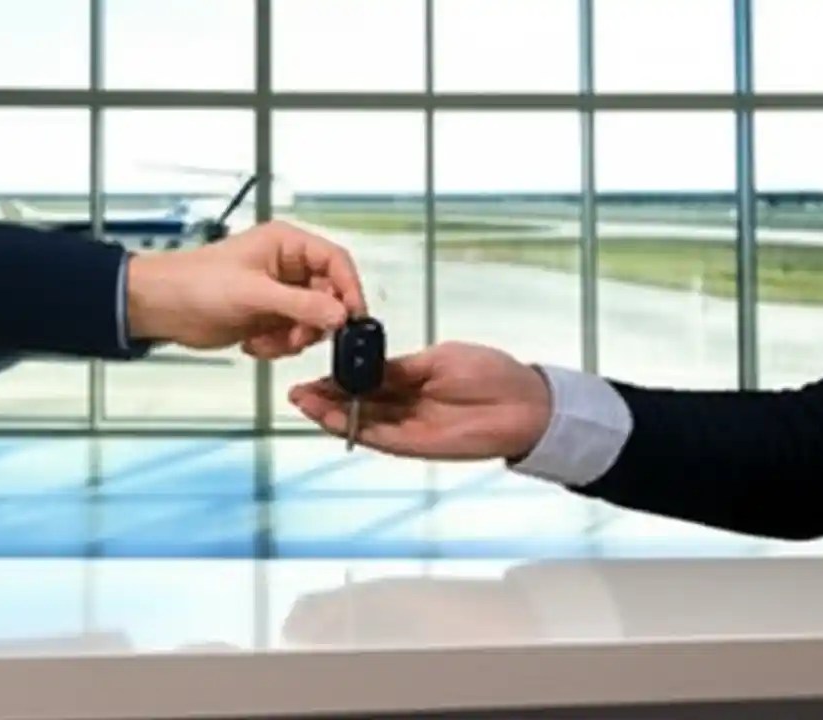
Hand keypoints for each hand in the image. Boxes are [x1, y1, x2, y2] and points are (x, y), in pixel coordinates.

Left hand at [126, 221, 365, 357]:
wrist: (162, 307)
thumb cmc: (195, 282)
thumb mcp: (254, 293)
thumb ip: (301, 304)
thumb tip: (340, 314)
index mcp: (286, 245)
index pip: (336, 262)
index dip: (349, 289)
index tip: (352, 317)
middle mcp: (287, 267)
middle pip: (328, 297)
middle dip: (314, 322)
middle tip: (297, 336)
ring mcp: (278, 294)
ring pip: (312, 322)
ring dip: (293, 339)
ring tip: (266, 340)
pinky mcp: (268, 317)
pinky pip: (291, 337)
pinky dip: (277, 346)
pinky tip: (254, 343)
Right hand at [288, 341, 551, 460]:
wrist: (526, 403)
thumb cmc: (491, 373)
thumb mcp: (436, 360)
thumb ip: (399, 368)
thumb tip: (365, 366)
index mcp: (410, 381)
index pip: (365, 382)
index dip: (338, 379)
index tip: (313, 375)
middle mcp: (405, 407)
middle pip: (356, 404)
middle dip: (325, 398)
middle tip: (296, 393)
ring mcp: (408, 427)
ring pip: (361, 423)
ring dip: (330, 414)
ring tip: (303, 403)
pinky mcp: (415, 445)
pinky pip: (377, 437)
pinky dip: (353, 428)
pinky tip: (331, 417)